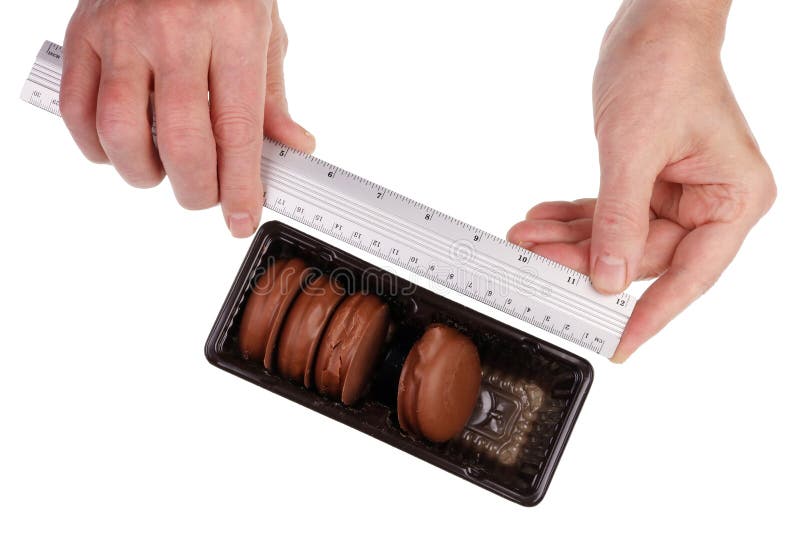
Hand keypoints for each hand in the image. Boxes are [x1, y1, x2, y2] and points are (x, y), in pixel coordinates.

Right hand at [60, 0, 313, 237]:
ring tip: (161, 174)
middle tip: (204, 197)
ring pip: (121, 131)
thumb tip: (292, 147)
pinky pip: (77, 109)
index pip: (238, 129)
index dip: (240, 186)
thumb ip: (271, 96)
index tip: (242, 219)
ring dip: (142, 174)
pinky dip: (95, 147)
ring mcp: (122, 32)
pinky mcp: (83, 35)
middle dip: (196, 190)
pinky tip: (118, 151)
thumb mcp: (263, 31)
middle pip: (181, 140)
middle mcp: (175, 31)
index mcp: (232, 30)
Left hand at [507, 0, 775, 361]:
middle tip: (534, 260)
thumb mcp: (634, 151)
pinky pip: (609, 214)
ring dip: (569, 239)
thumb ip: (621, 221)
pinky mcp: (648, 183)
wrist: (653, 25)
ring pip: (618, 238)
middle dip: (584, 259)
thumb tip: (611, 280)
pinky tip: (542, 220)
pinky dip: (576, 218)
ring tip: (525, 236)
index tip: (619, 343)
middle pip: (642, 256)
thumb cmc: (664, 68)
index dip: (653, 314)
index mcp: (732, 199)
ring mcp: (677, 195)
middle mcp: (710, 203)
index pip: (690, 274)